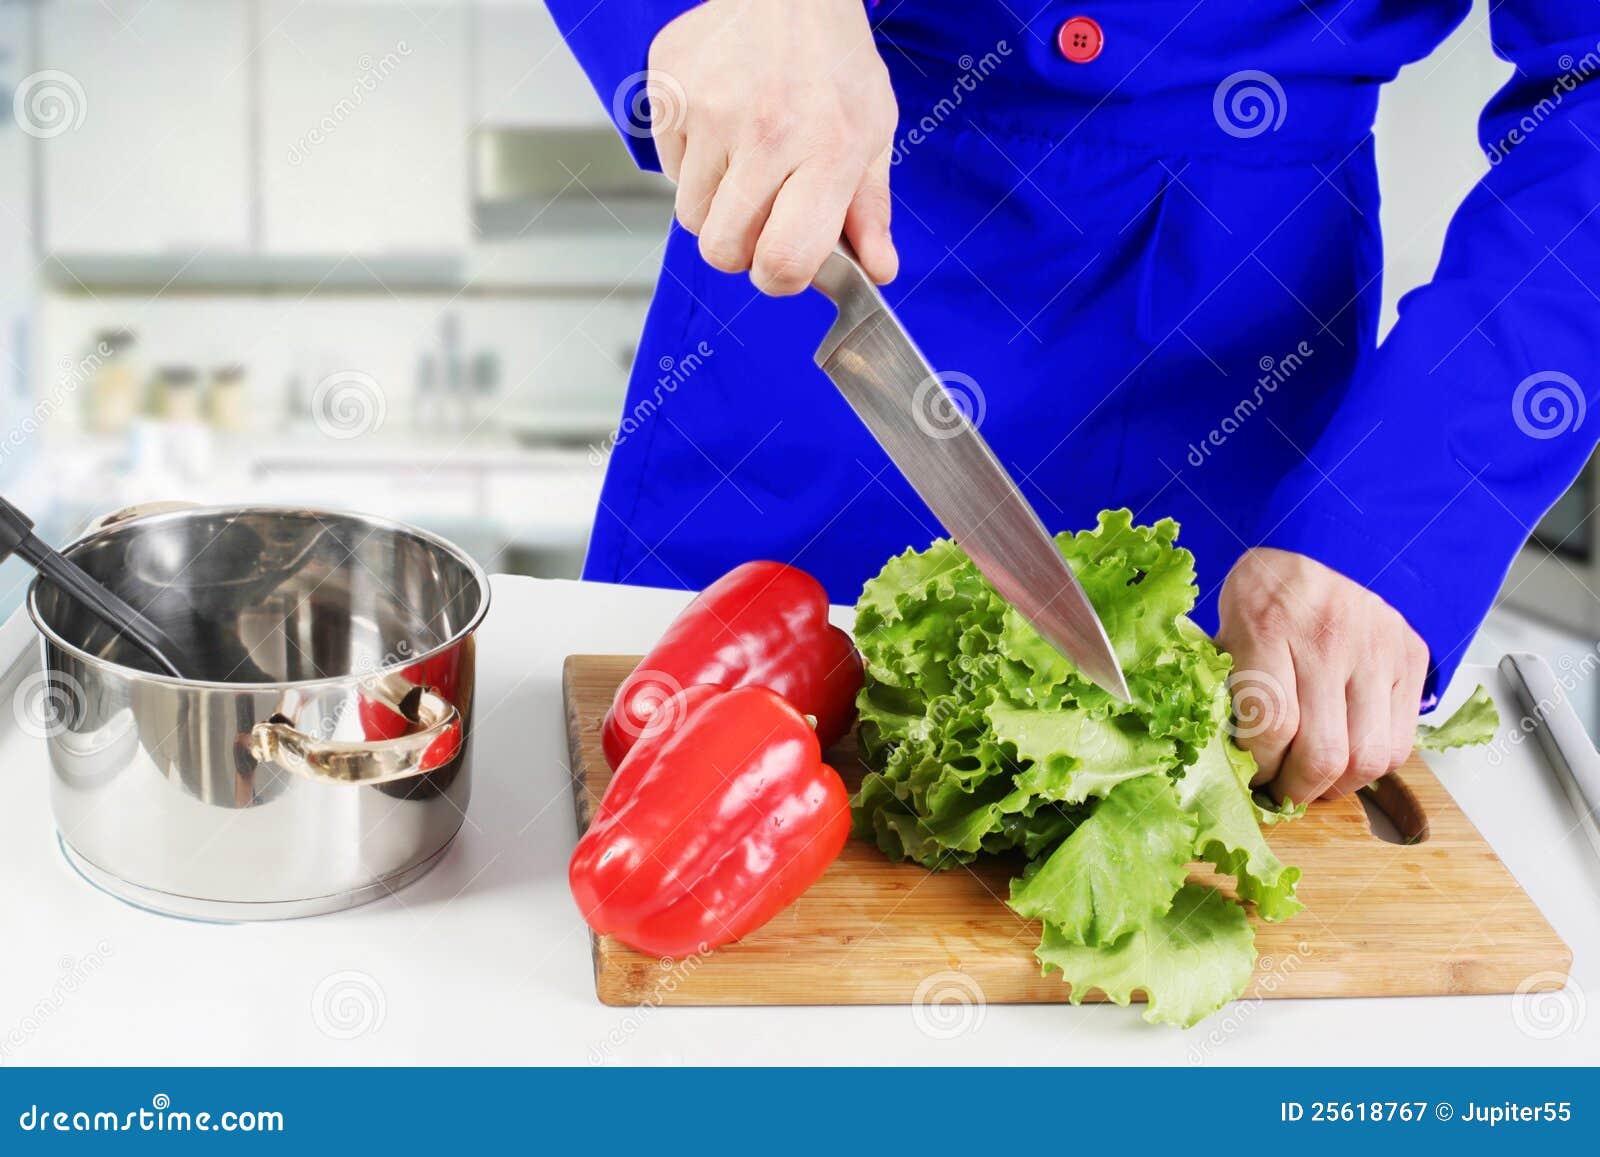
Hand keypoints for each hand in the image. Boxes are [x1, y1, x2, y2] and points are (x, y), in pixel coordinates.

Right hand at [646, 0, 898, 293]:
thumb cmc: (834, 61)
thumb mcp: (872, 131)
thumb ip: (870, 209)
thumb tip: (878, 271)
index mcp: (827, 150)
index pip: (783, 261)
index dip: (778, 278)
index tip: (781, 264)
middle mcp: (766, 132)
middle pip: (722, 250)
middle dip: (740, 247)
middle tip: (761, 210)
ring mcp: (710, 110)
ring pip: (690, 216)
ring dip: (715, 205)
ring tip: (743, 159)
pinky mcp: (669, 92)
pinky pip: (667, 168)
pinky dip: (691, 162)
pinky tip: (721, 126)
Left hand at [1215, 548, 1428, 802]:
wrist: (1324, 539)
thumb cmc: (1266, 593)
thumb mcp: (1226, 626)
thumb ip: (1224, 685)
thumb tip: (1221, 755)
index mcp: (1268, 626)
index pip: (1270, 724)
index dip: (1260, 767)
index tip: (1251, 776)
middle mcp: (1328, 638)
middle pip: (1323, 752)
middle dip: (1298, 789)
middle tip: (1283, 793)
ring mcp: (1376, 648)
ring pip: (1369, 756)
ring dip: (1340, 786)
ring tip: (1317, 784)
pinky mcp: (1409, 657)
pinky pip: (1401, 739)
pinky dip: (1373, 765)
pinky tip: (1348, 759)